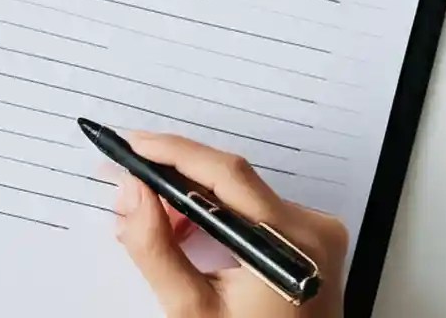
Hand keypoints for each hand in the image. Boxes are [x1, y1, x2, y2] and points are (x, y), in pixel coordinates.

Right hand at [115, 133, 347, 317]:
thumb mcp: (192, 311)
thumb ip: (156, 250)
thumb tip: (132, 192)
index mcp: (289, 243)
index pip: (225, 174)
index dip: (173, 152)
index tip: (131, 144)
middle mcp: (313, 227)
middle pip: (231, 180)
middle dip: (172, 179)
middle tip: (128, 186)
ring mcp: (317, 231)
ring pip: (239, 192)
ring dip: (191, 199)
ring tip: (153, 222)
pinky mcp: (312, 236)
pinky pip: (254, 207)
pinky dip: (216, 213)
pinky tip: (186, 231)